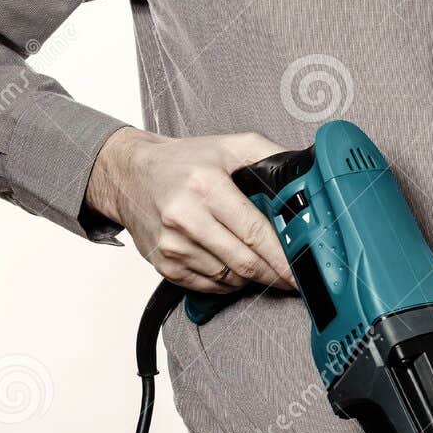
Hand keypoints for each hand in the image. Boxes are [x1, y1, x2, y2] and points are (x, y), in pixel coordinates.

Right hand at [86, 126, 298, 296]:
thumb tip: (302, 174)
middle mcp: (186, 218)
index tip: (298, 272)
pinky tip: (231, 265)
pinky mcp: (164, 264)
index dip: (281, 257)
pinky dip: (227, 282)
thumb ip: (269, 155)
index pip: (254, 232)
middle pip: (243, 262)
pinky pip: (207, 286)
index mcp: (206, 187)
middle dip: (273, 274)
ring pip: (228, 278)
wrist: (129, 175)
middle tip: (290, 276)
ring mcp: (173, 245)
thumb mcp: (228, 146)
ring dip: (250, 277)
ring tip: (258, 262)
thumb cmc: (181, 162)